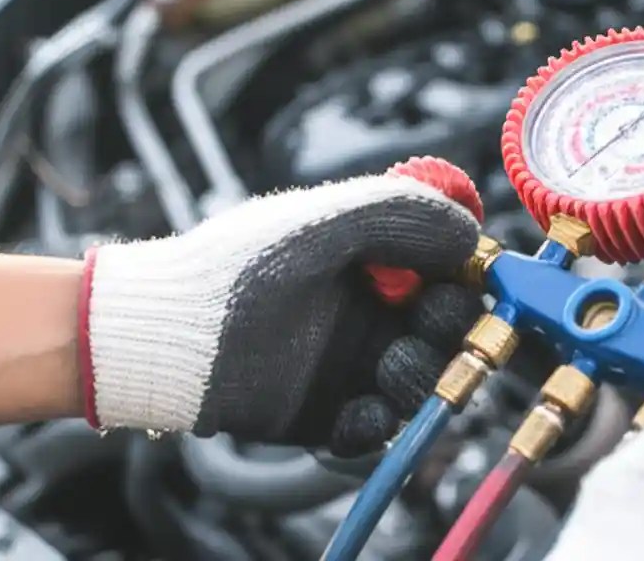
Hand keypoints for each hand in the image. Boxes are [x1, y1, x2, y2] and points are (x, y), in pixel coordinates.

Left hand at [79, 171, 481, 455]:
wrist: (172, 331)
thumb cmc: (246, 263)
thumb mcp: (332, 218)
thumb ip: (406, 212)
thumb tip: (470, 235)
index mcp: (375, 264)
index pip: (448, 270)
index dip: (467, 273)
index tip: (472, 274)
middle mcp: (370, 314)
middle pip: (447, 329)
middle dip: (451, 326)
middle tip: (428, 320)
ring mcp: (350, 366)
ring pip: (421, 380)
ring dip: (420, 374)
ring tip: (387, 366)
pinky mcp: (327, 416)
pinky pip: (374, 430)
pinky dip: (375, 424)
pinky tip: (356, 411)